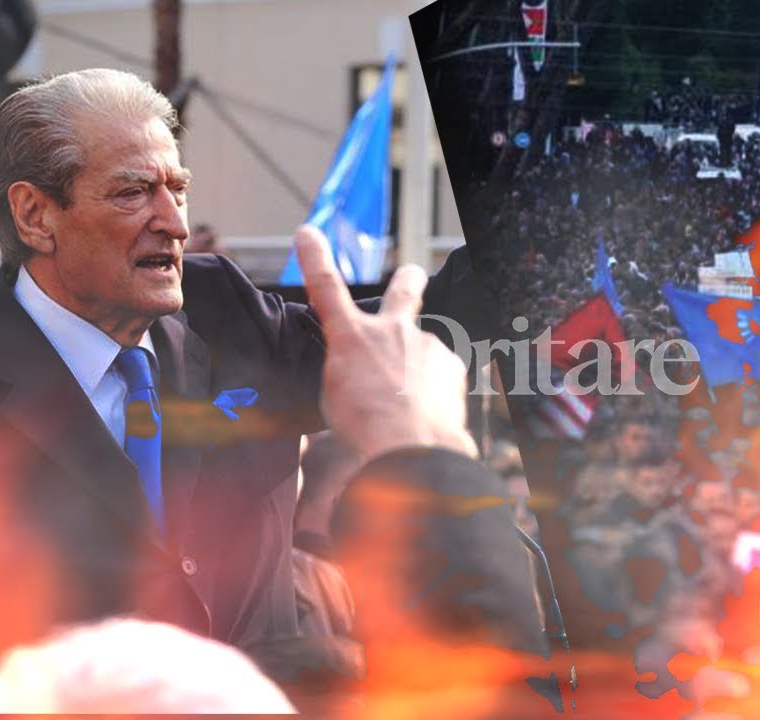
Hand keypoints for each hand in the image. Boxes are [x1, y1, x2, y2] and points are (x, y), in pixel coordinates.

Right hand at [295, 225, 475, 462]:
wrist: (411, 448)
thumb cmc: (364, 429)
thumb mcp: (334, 401)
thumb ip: (344, 377)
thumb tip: (354, 379)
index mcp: (351, 338)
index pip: (326, 288)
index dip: (315, 258)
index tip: (308, 233)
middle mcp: (391, 331)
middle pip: (404, 289)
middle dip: (408, 280)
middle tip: (412, 276)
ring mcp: (426, 344)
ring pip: (423, 351)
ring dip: (418, 369)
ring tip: (410, 406)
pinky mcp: (451, 364)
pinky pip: (441, 376)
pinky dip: (435, 391)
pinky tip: (428, 414)